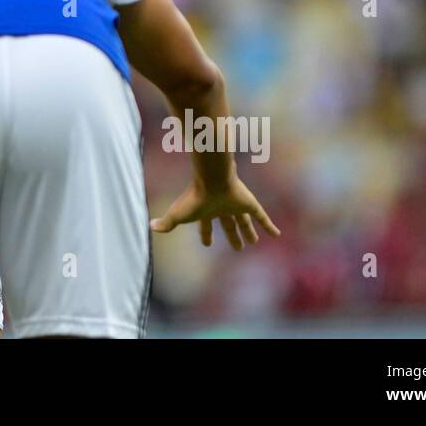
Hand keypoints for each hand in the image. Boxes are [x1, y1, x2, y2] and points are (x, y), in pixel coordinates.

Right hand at [150, 174, 280, 249]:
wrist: (211, 177)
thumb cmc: (194, 197)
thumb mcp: (178, 214)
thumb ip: (166, 222)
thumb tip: (149, 227)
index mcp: (206, 211)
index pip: (206, 226)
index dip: (206, 235)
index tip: (206, 244)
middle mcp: (221, 208)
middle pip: (228, 225)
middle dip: (232, 236)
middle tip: (238, 248)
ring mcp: (236, 205)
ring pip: (243, 221)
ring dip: (248, 231)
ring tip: (252, 242)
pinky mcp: (249, 202)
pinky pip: (261, 216)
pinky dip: (268, 225)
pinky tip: (276, 235)